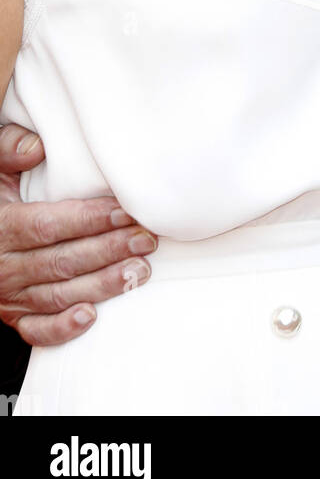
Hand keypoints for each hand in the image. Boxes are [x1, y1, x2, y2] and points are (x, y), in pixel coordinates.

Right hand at [0, 124, 157, 346]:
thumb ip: (8, 149)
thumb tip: (36, 148)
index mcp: (1, 227)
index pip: (47, 227)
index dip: (88, 220)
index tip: (125, 213)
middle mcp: (3, 266)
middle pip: (60, 262)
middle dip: (108, 250)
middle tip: (146, 240)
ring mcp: (8, 295)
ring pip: (57, 295)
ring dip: (102, 285)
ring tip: (140, 270)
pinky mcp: (15, 315)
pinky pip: (37, 330)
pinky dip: (63, 328)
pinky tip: (92, 316)